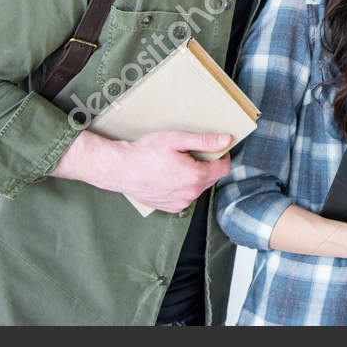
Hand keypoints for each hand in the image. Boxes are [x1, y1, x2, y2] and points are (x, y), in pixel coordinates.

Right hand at [105, 130, 233, 211]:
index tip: (217, 148)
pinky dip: (184, 186)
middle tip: (194, 152)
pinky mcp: (170, 207)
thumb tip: (226, 140)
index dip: (223, 156)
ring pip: (199, 188)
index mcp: (195, 176)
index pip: (223, 168)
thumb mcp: (176, 140)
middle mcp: (190, 193)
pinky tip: (171, 175)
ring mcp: (180, 202)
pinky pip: (186, 196)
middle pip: (212, 178)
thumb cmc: (145, 152)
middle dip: (208, 165)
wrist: (121, 169)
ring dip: (196, 176)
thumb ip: (204, 141)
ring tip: (180, 163)